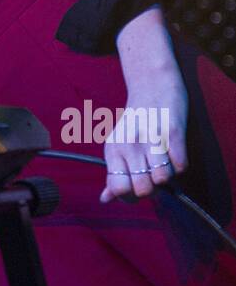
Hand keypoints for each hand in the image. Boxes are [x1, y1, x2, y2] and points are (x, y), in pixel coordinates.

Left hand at [99, 66, 188, 202]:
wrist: (153, 85)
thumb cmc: (135, 121)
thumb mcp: (118, 144)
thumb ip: (114, 173)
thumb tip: (105, 200)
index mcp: (113, 149)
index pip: (118, 188)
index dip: (130, 196)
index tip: (137, 187)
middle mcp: (129, 144)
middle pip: (143, 189)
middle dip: (152, 189)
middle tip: (152, 174)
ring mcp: (150, 137)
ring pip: (163, 179)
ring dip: (167, 175)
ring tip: (163, 160)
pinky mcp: (173, 132)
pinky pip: (180, 166)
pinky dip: (180, 163)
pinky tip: (173, 151)